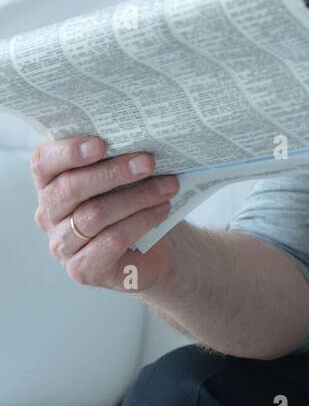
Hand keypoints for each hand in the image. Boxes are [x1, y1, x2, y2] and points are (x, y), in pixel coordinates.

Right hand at [30, 135, 180, 293]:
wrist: (151, 247)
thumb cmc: (130, 200)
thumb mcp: (121, 175)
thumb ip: (116, 156)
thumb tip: (140, 136)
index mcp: (49, 182)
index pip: (43, 162)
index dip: (68, 151)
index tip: (102, 143)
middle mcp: (48, 213)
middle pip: (71, 188)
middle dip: (113, 172)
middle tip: (148, 162)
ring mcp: (61, 244)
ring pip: (95, 214)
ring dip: (137, 197)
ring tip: (168, 186)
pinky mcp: (81, 269)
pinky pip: (111, 240)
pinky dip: (141, 221)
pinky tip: (162, 210)